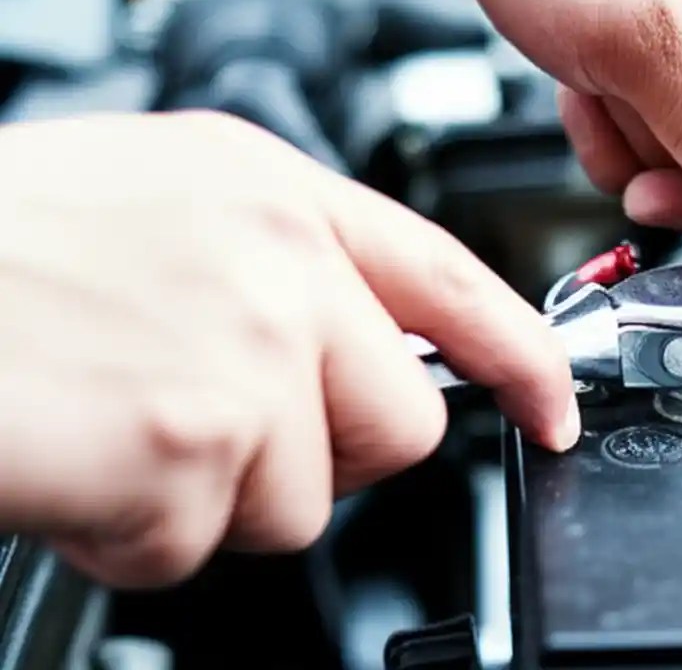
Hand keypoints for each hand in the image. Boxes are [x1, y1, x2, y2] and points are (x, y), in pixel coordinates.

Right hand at [0, 112, 575, 587]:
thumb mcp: (161, 207)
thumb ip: (278, 269)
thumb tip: (356, 347)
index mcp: (270, 193)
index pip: (450, 280)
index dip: (521, 355)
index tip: (549, 405)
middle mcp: (274, 263)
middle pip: (398, 420)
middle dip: (321, 454)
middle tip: (215, 429)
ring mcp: (242, 352)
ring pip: (306, 498)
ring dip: (212, 495)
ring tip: (117, 429)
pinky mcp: (194, 442)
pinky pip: (207, 543)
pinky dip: (139, 532)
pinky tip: (78, 462)